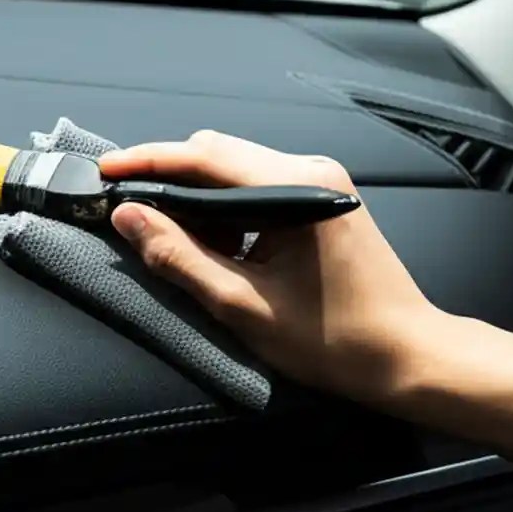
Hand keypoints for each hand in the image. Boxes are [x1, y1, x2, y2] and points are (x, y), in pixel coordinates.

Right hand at [100, 131, 445, 400]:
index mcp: (296, 186)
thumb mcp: (242, 305)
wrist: (408, 357)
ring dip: (194, 198)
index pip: (205, 156)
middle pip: (217, 155)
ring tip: (162, 236)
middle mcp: (311, 171)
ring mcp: (320, 183)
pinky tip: (208, 245)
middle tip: (123, 207)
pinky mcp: (321, 202)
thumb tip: (127, 217)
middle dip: (166, 178)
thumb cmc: (334, 340)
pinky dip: (223, 210)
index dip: (147, 161)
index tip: (104, 169)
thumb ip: (179, 257)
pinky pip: (256, 189)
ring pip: (234, 171)